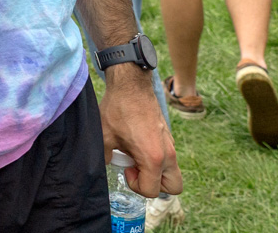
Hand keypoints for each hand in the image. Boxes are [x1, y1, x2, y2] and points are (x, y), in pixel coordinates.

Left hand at [101, 65, 181, 196]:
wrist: (131, 86)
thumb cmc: (118, 110)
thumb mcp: (104, 137)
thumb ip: (105, 157)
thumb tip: (108, 165)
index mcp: (153, 158)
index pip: (152, 190)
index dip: (135, 186)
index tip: (126, 168)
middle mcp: (168, 154)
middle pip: (173, 187)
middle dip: (154, 185)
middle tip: (135, 169)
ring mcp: (171, 146)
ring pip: (172, 174)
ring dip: (156, 173)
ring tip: (136, 157)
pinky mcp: (169, 138)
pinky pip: (168, 159)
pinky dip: (156, 161)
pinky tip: (138, 146)